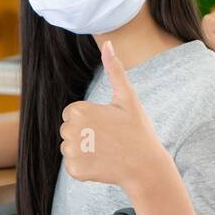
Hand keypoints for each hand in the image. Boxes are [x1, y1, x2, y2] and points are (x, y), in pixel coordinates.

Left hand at [59, 40, 167, 191]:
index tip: (106, 124)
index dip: (89, 119)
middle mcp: (71, 130)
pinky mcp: (75, 170)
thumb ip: (114, 70)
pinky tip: (102, 164)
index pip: (71, 114)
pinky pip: (72, 166)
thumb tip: (108, 43)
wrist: (146, 166)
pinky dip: (84, 167)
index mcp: (79, 110)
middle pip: (67, 130)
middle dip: (84, 134)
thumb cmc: (137, 130)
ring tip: (105, 151)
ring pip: (68, 148)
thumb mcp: (127, 98)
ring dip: (83, 151)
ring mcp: (72, 152)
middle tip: (108, 139)